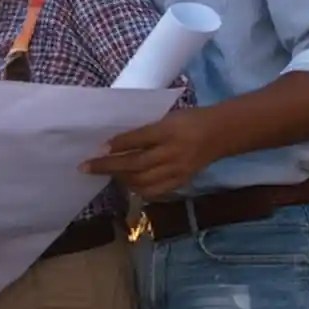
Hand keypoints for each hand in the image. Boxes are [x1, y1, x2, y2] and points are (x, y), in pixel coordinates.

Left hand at [79, 108, 220, 199]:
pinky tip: (127, 184)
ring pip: (143, 180)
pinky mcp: (182, 181)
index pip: (138, 138)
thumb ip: (144, 130)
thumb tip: (115, 141)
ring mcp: (177, 170)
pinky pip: (155, 190)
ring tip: (105, 173)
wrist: (221, 133)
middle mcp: (172, 152)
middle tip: (87, 167)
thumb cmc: (189, 120)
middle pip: (136, 163)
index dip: (117, 144)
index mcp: (168, 130)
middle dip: (109, 166)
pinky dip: (138, 189)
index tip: (97, 148)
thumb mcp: (167, 117)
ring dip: (120, 178)